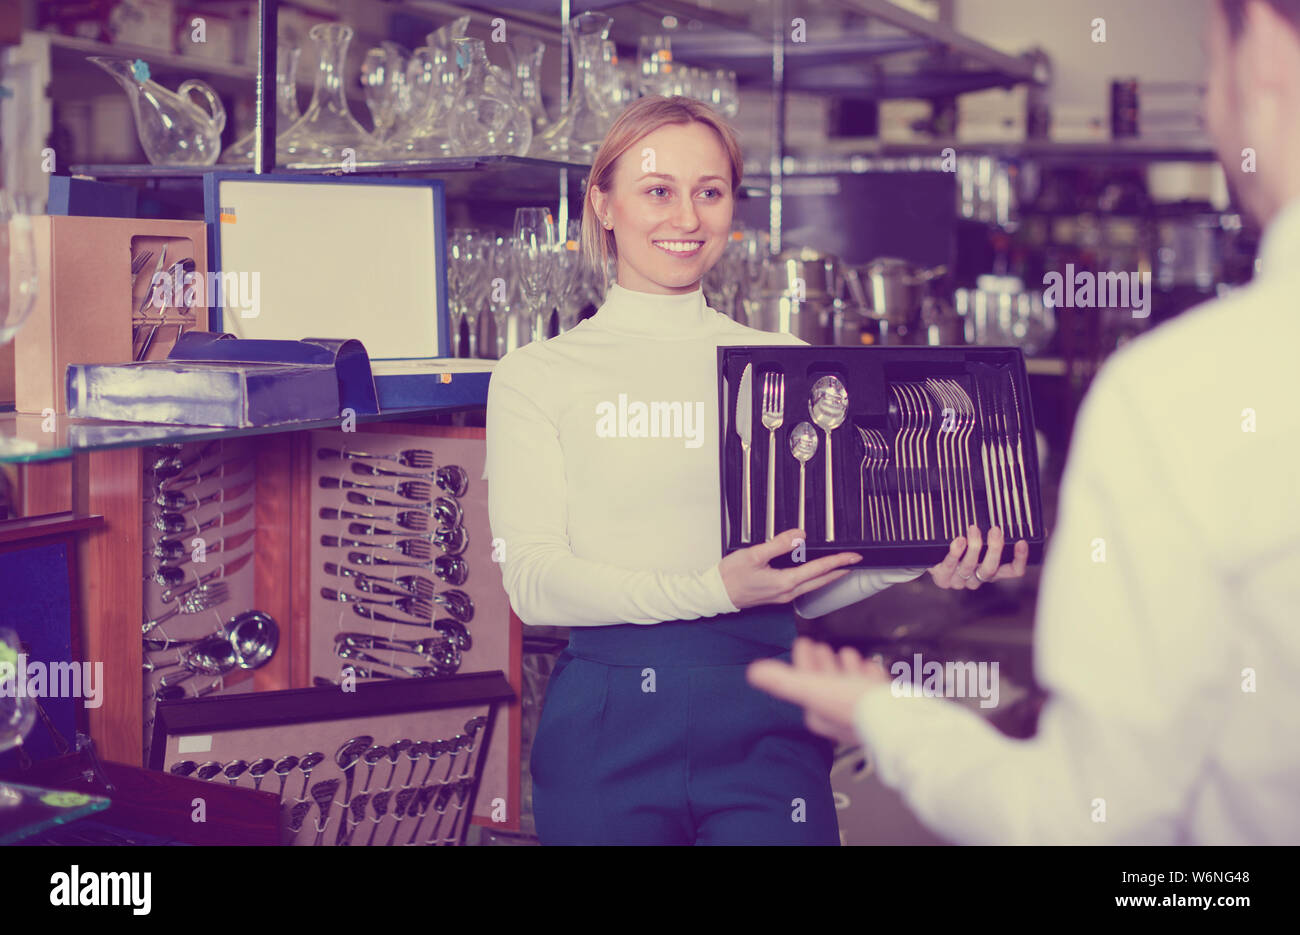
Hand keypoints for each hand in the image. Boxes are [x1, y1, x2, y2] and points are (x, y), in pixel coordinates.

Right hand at [720, 528, 861, 610]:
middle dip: (839, 571)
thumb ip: (779, 544)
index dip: (838, 561)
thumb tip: (799, 536)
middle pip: (821, 581)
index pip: (818, 569)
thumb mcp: (754, 555)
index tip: (853, 556)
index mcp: (785, 582)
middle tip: (854, 562)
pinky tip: (815, 574)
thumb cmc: (731, 576)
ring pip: (813, 586)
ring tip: (840, 567)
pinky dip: (814, 580)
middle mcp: (787, 592)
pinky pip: (802, 588)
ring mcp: (782, 596)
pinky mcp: (777, 596)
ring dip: (828, 576)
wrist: (716, 594)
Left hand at [747, 637, 888, 745]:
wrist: (896, 717)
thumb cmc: (853, 704)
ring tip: (845, 654)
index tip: (802, 642)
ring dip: (845, 666)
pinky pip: (871, 687)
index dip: (803, 659)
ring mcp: (860, 710)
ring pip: (849, 683)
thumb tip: (754, 672)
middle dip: (823, 662)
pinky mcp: (882, 707)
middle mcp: (838, 714)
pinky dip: (867, 674)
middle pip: (826, 681)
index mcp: (818, 709)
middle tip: (821, 646)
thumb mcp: (811, 688)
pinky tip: (869, 667)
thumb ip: (782, 680)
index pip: (805, 679)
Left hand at [927, 525, 1027, 589]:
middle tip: (995, 530)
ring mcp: (960, 581)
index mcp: (991, 571)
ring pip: (970, 566)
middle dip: (995, 549)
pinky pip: (950, 565)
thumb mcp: (977, 542)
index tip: (1021, 542)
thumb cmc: (959, 549)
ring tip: (973, 529)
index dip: (1020, 559)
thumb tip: (1004, 513)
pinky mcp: (943, 578)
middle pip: (991, 569)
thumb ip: (990, 534)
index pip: (1013, 571)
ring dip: (974, 546)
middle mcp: (977, 579)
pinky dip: (955, 552)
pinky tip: (958, 541)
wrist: (930, 560)